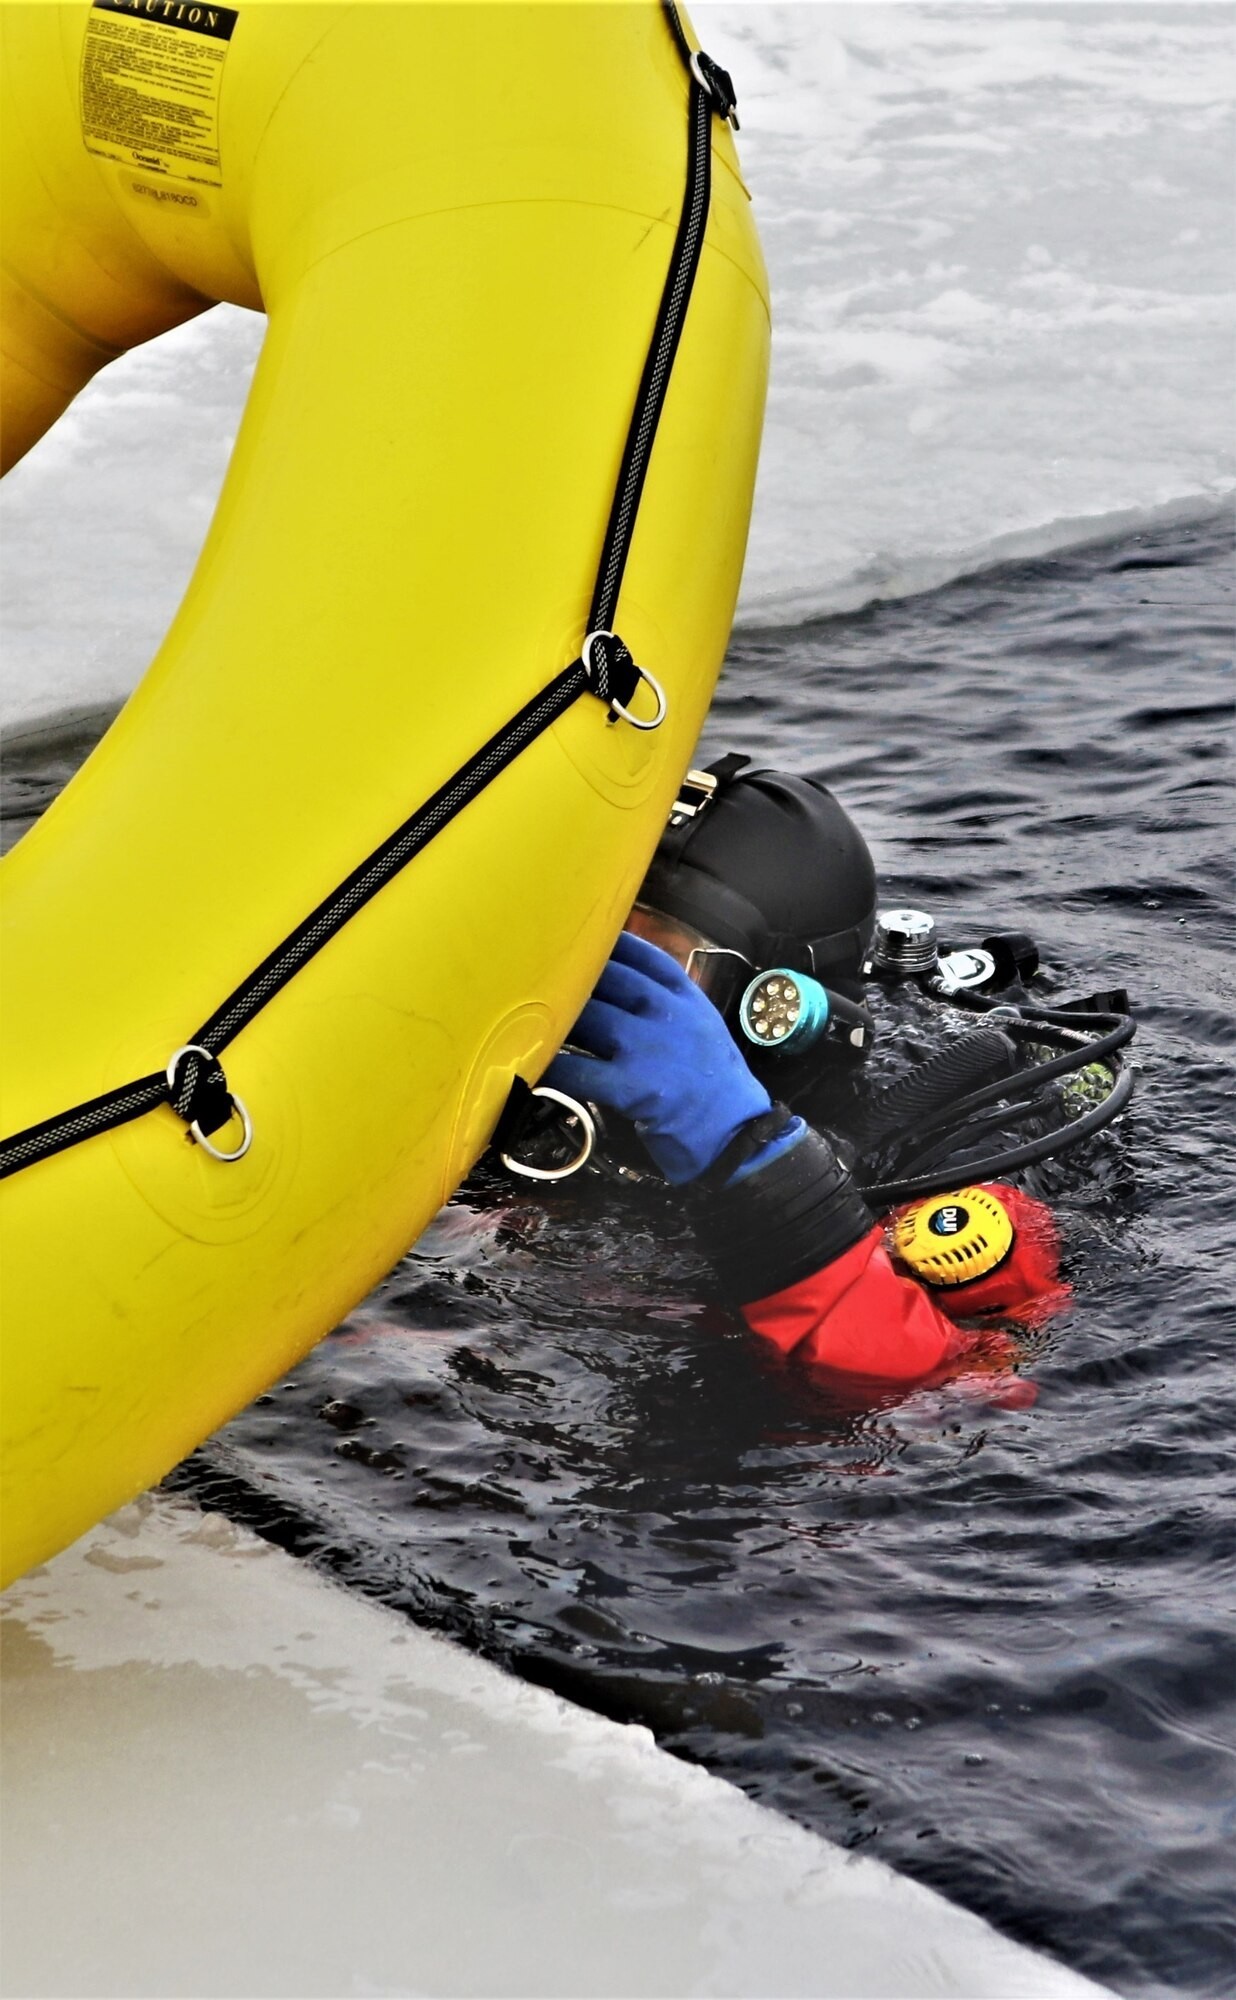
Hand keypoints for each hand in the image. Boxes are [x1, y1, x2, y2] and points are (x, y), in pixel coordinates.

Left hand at [544, 930, 770, 1183]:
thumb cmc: (714, 1082)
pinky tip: (532, 1067)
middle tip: (541, 983)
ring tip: (530, 1020)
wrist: (737, 1133)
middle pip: (606, 979)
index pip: (641, 956)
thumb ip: (668, 1002)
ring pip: (588, 1018)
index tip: (580, 943)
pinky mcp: (633, 1087)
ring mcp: (649, 1049)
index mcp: (686, 997)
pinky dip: (552, 1068)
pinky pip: (579, 1070)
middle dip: (571, 981)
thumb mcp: (702, 1026)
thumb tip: (621, 982)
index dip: (606, 946)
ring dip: (556, 1020)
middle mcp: (667, 1014)